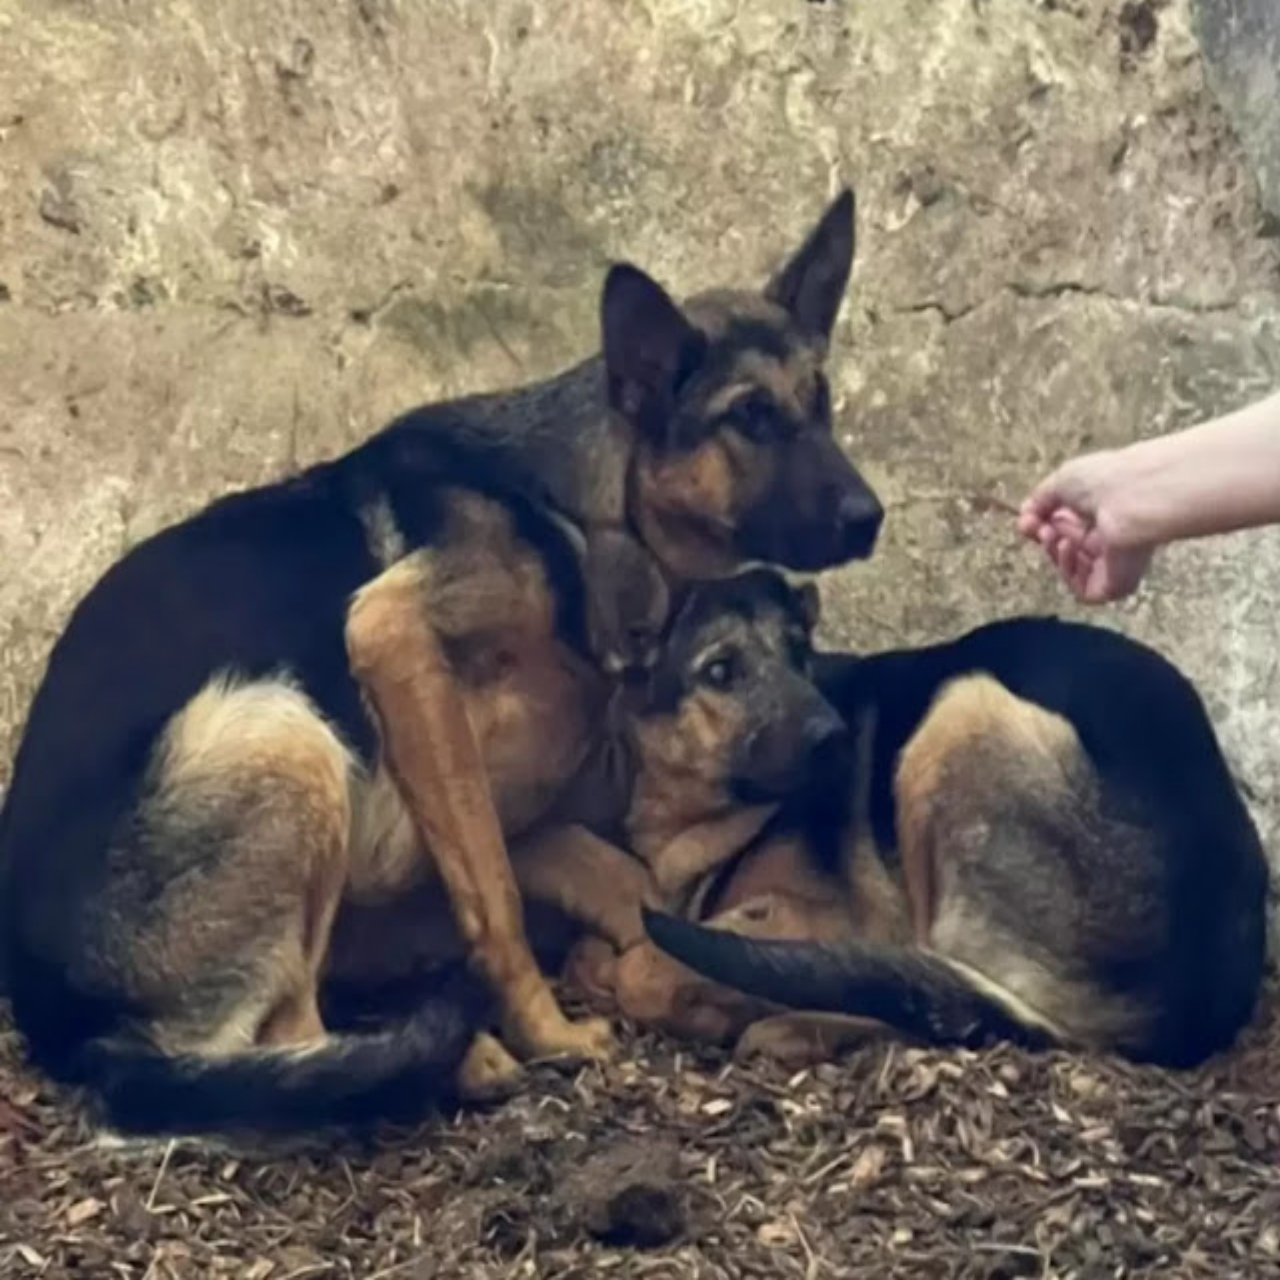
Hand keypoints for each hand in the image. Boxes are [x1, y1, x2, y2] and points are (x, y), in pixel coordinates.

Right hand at [1017, 451, 1153, 603]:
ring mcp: (1114, 563)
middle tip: (1040, 528)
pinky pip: (1085, 591)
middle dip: (1046, 538)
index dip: (1042, 525)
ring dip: (1056, 556)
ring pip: (1074, 572)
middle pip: (1066, 549)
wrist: (1130, 494)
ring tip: (1055, 537)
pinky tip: (1069, 549)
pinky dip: (1069, 573)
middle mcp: (1109, 537)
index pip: (1066, 528)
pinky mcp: (1117, 583)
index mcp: (1102, 512)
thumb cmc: (1102, 481)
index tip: (1027, 520)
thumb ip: (1040, 500)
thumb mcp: (1061, 481)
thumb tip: (1025, 516)